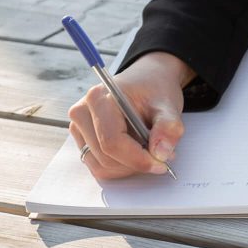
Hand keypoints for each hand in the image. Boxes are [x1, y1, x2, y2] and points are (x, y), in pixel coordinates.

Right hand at [67, 51, 191, 180]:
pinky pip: (99, 166)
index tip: (161, 164)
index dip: (137, 159)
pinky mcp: (83, 140)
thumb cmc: (155, 89)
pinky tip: (137, 151)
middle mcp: (83, 112)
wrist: (148, 80)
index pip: (112, 142)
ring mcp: (79, 128)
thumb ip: (168, 127)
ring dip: (129, 167)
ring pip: (101, 166)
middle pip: (106, 157)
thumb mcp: (168, 104)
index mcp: (100, 97)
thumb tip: (161, 154)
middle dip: (136, 163)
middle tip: (162, 156)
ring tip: (150, 150)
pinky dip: (121, 167)